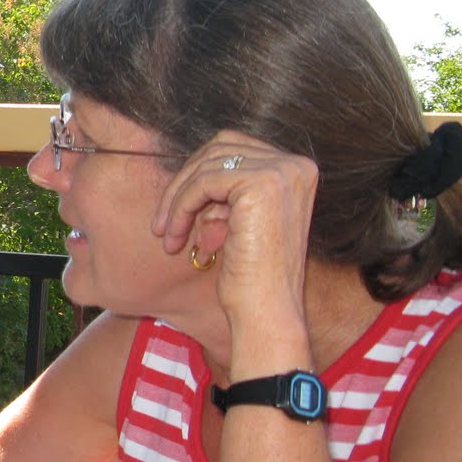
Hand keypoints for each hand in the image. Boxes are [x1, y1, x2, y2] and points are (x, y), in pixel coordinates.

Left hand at [151, 130, 318, 350]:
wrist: (267, 312)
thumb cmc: (252, 275)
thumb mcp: (238, 220)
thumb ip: (224, 191)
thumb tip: (190, 169)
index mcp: (297, 170)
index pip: (234, 149)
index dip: (198, 176)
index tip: (176, 212)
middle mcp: (296, 166)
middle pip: (219, 148)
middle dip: (185, 183)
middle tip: (163, 223)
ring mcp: (282, 172)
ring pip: (207, 164)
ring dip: (178, 199)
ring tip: (168, 235)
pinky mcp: (261, 185)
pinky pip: (203, 182)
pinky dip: (181, 207)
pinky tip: (174, 237)